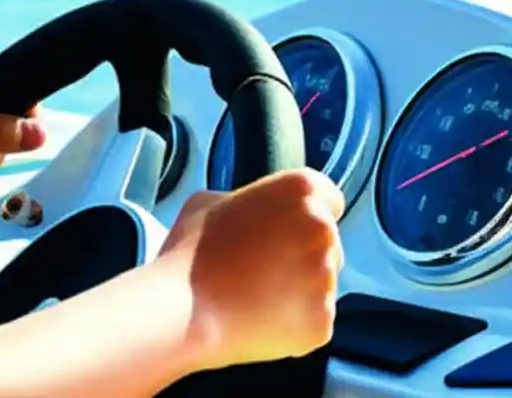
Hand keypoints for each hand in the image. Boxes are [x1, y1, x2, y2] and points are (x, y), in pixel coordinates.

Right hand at [158, 168, 344, 369]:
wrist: (182, 310)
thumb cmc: (191, 251)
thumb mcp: (211, 201)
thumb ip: (246, 199)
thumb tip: (252, 211)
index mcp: (302, 191)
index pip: (329, 199)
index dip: (304, 217)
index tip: (286, 231)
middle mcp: (323, 229)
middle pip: (328, 243)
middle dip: (304, 254)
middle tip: (264, 268)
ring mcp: (326, 278)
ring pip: (322, 283)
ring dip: (301, 288)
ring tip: (257, 297)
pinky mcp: (322, 321)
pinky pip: (316, 319)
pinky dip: (295, 322)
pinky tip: (261, 319)